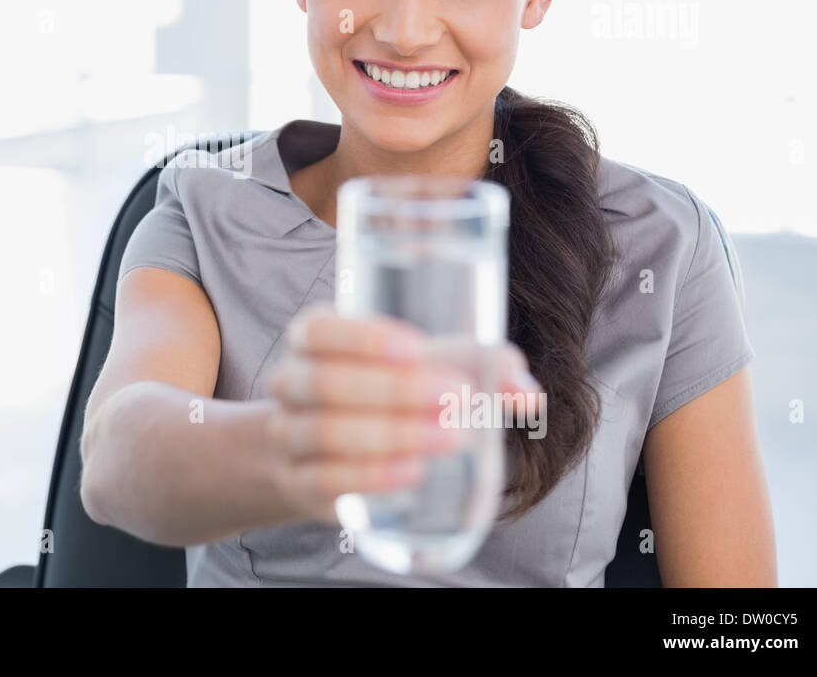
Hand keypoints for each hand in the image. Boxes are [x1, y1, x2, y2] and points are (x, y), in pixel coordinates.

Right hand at [264, 302, 539, 525]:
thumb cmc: (380, 392)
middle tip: (457, 398)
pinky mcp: (299, 485)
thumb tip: (528, 391)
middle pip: (325, 383)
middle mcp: (290, 382)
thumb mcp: (418, 367)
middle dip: (394, 391)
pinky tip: (413, 473)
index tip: (417, 348)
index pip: (321, 330)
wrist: (313, 452)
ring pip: (326, 434)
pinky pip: (325, 482)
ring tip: (450, 437)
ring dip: (391, 435)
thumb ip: (475, 366)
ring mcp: (288, 437)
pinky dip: (370, 477)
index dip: (364, 338)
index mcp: (312, 338)